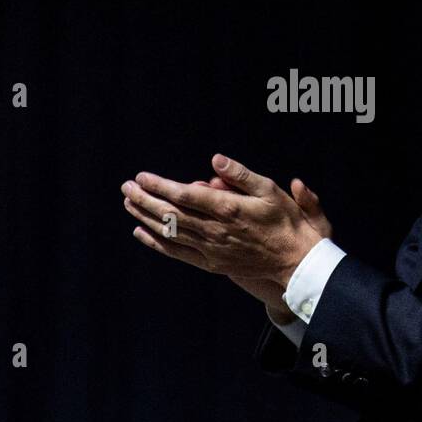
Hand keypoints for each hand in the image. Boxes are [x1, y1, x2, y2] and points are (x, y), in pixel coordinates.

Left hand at [122, 155, 323, 291]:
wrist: (296, 261)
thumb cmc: (286, 221)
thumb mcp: (270, 190)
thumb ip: (240, 175)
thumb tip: (215, 159)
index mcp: (228, 209)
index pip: (185, 196)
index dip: (160, 186)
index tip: (141, 176)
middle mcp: (215, 231)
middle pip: (171, 214)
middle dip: (145, 200)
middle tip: (126, 187)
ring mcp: (211, 249)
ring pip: (170, 232)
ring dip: (146, 217)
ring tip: (128, 203)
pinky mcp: (212, 262)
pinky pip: (178, 252)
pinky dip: (157, 243)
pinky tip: (141, 232)